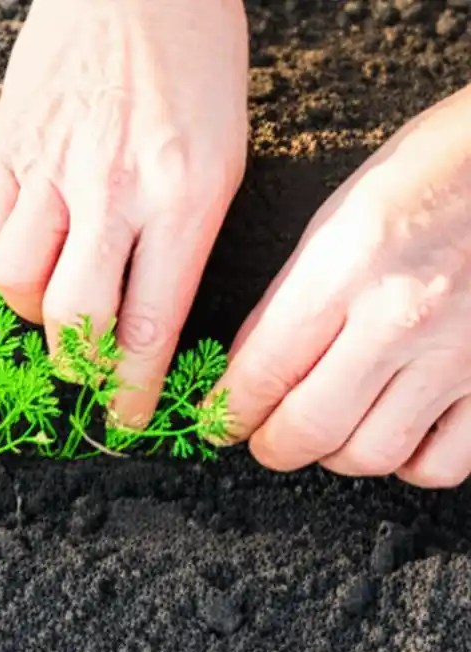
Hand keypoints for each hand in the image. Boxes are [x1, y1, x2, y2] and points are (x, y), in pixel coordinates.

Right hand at [0, 0, 248, 426]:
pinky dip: (1, 252)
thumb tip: (142, 316)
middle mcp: (112, 189)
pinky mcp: (5, 146)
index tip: (130, 419)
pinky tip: (27, 239)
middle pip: (71, 317)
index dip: (135, 387)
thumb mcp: (220, 157)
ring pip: (14, 280)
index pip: (151, 322)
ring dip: (33, 307)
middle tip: (85, 368)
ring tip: (55, 294)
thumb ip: (179, 238)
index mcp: (183, 195)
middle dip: (77, 363)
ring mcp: (50, 166)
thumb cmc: (191, 65)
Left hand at [210, 84, 470, 488]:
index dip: (229, 412)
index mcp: (347, 270)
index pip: (263, 372)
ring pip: (373, 454)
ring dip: (337, 454)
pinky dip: (409, 463)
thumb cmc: (435, 174)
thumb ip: (289, 299)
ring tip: (330, 429)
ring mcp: (459, 354)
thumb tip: (245, 368)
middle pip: (311, 428)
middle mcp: (402, 319)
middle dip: (272, 445)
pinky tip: (397, 433)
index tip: (219, 422)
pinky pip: (443, 463)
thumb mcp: (337, 218)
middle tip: (265, 439)